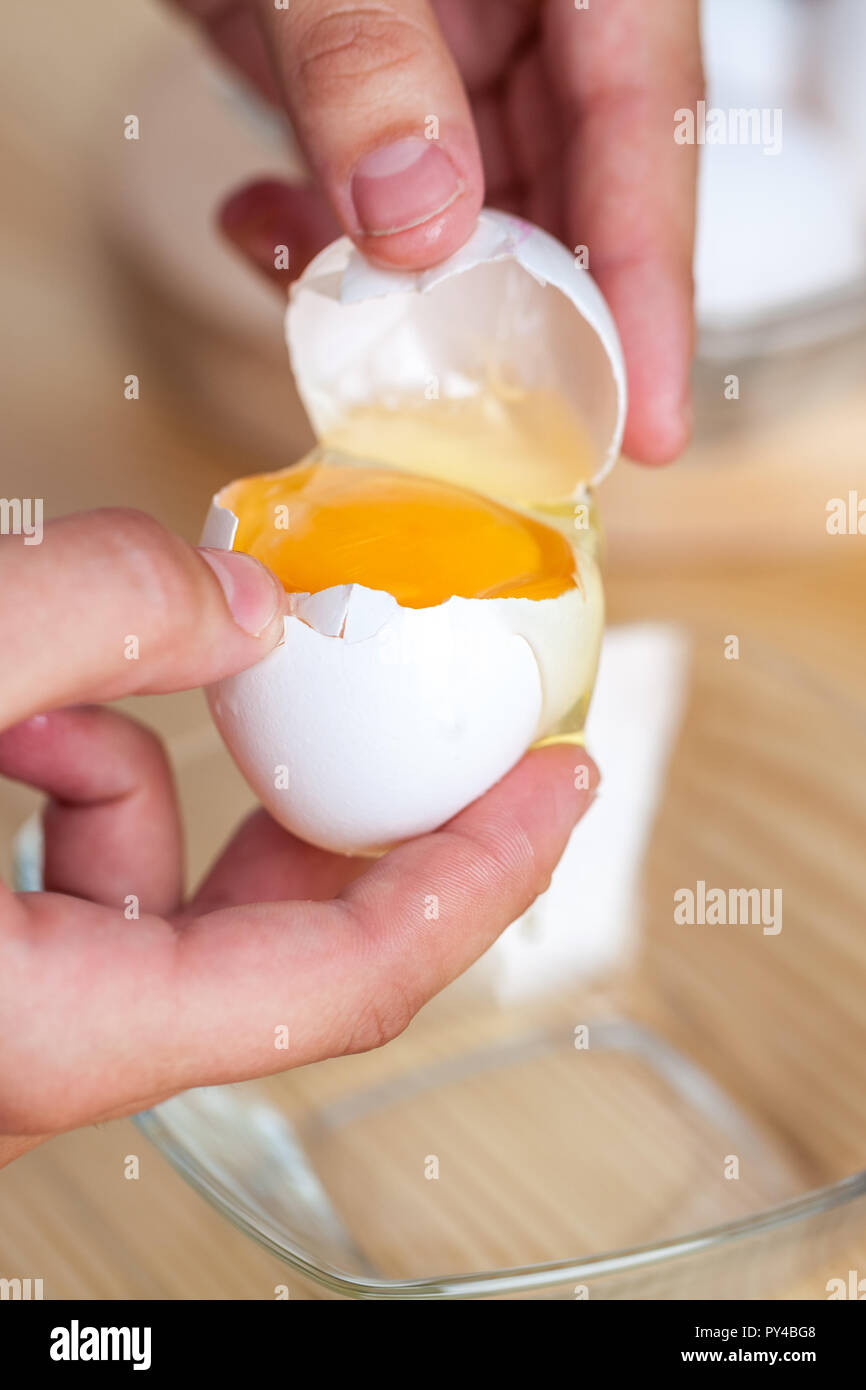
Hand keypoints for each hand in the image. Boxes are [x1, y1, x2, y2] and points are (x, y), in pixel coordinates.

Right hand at [0, 512, 596, 1162]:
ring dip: (170, 757)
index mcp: (66, 1028)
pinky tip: (24, 716)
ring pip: (190, 886)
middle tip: (464, 726)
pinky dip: (90, 769)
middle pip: (300, 941)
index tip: (560, 782)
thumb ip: (89, 616)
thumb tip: (249, 603)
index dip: (483, 874)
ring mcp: (40, 1008)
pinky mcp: (14, 961)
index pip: (355, 977)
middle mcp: (62, 1047)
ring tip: (103, 679)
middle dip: (376, 812)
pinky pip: (108, 866)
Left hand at [177, 0, 702, 462]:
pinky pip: (367, 193)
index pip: (644, 132)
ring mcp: (444, 51)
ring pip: (462, 216)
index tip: (646, 421)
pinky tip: (269, 234)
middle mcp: (530, 15)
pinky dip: (314, 238)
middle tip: (495, 428)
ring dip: (399, 291)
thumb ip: (371, 53)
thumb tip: (417, 218)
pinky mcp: (362, 79)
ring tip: (349, 330)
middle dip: (521, 322)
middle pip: (564, 197)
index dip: (651, 292)